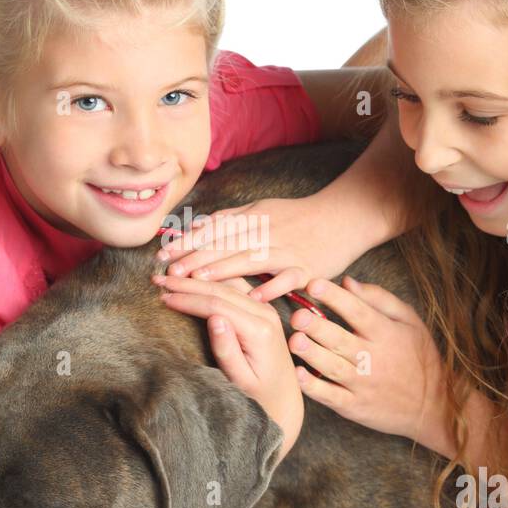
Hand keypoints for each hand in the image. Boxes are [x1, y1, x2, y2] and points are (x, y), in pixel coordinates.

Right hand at [151, 271, 304, 459]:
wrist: (284, 396)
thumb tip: (214, 319)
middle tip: (157, 280)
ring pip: (226, 284)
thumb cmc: (260, 394)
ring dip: (197, 279)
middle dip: (187, 284)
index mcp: (259, 331)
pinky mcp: (261, 308)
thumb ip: (228, 350)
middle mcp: (265, 314)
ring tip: (169, 277)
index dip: (188, 300)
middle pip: (221, 290)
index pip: (217, 306)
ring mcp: (264, 308)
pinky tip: (192, 277)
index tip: (162, 297)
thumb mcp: (242, 380)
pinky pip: (234, 286)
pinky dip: (211, 279)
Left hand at [157, 194, 363, 303]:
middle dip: (196, 257)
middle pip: (227, 244)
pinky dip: (274, 287)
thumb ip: (231, 220)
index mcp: (254, 217)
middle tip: (170, 272)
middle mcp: (268, 231)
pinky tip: (257, 298)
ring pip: (252, 258)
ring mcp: (288, 250)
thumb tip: (198, 225)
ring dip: (225, 269)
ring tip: (201, 280)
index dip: (188, 242)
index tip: (163, 254)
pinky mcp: (308, 267)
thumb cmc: (299, 217)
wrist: (344, 216)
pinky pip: (290, 278)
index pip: (214, 229)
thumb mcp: (263, 209)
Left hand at [284, 275, 446, 443]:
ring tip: (295, 341)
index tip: (313, 285)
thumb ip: (379, 299)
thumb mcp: (410, 322)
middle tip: (297, 315)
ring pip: (332, 367)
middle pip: (340, 339)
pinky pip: (332, 396)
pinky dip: (314, 388)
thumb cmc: (419, 357)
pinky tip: (299, 375)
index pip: (357, 311)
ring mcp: (363, 384)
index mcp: (385, 333)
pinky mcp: (355, 406)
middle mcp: (373, 358)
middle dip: (317, 327)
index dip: (335, 298)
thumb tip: (347, 281)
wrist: (436, 405)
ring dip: (312, 354)